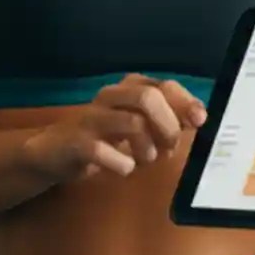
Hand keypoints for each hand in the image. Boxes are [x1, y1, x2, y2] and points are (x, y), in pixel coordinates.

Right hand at [22, 74, 207, 181]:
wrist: (54, 152)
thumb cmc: (105, 138)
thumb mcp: (138, 126)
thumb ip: (166, 119)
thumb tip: (199, 118)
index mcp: (129, 88)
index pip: (164, 86)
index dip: (185, 103)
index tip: (199, 121)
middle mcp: (111, 97)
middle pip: (148, 98)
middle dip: (167, 125)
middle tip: (170, 148)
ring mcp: (92, 118)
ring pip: (131, 122)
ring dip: (147, 147)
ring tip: (145, 159)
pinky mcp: (76, 142)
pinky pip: (103, 150)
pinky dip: (121, 163)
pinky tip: (123, 167)